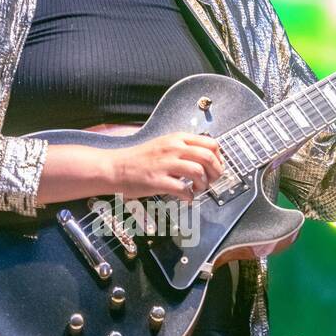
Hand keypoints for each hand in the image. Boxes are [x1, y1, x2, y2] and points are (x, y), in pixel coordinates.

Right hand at [108, 133, 223, 199]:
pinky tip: (186, 197)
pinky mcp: (158, 181)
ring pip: (198, 172)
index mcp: (177, 138)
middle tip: (212, 180)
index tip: (216, 167)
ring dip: (203, 184)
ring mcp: (165, 164)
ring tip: (198, 189)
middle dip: (215, 172)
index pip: (210, 143)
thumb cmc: (138, 159)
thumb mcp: (163, 145)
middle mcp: (173, 148)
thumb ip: (183, 148)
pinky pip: (183, 189)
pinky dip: (189, 196)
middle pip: (208, 157)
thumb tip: (205, 158)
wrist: (116, 167)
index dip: (219, 158)